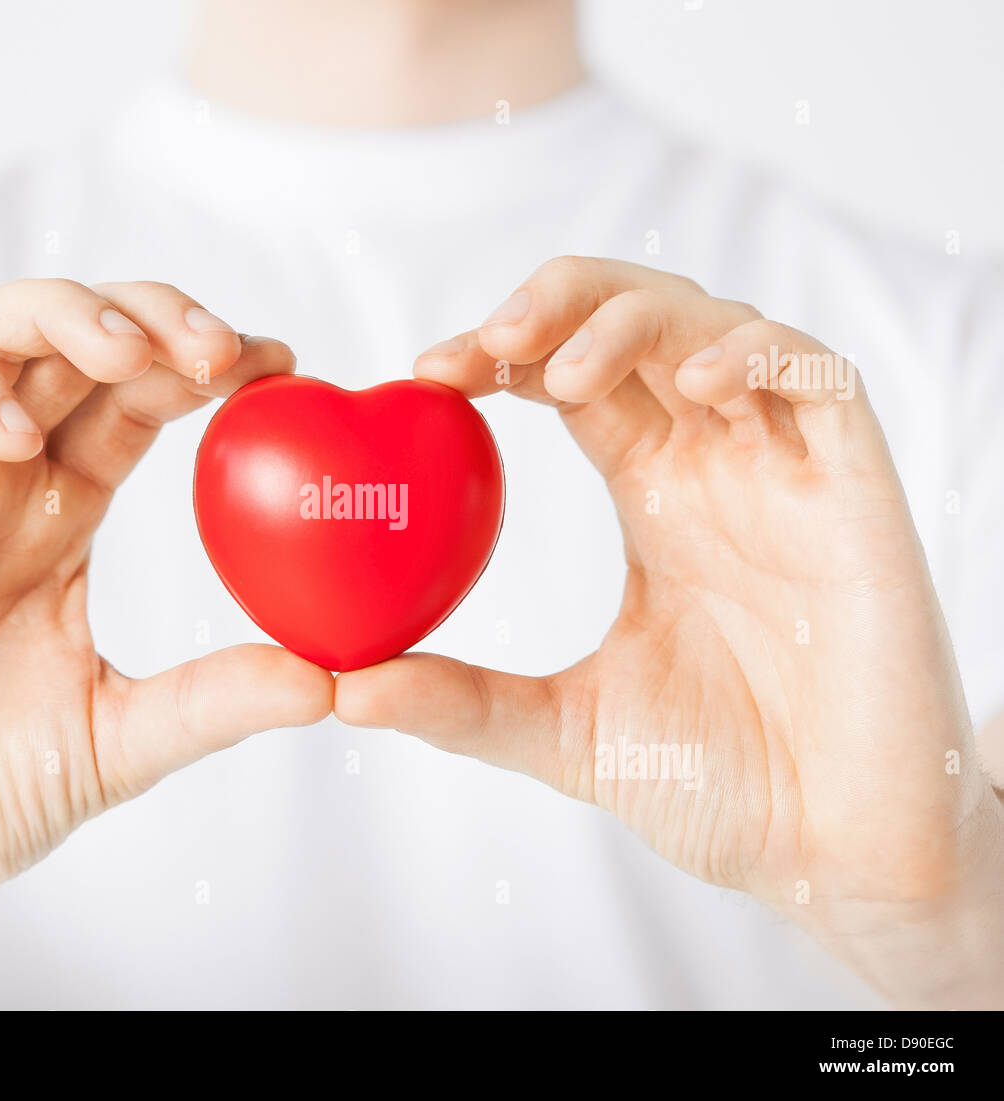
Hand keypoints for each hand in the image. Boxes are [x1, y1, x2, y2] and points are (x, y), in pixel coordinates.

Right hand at [0, 279, 332, 1006]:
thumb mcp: (120, 739)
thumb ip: (215, 701)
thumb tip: (332, 683)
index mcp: (61, 512)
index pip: (138, 400)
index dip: (204, 363)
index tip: (281, 364)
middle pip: (72, 341)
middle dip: (150, 317)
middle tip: (218, 349)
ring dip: (64, 319)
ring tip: (133, 357)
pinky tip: (17, 438)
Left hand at [335, 257, 1003, 1007]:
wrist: (837, 854)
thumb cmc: (720, 787)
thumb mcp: (565, 731)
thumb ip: (463, 701)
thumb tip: (341, 687)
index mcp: (658, 494)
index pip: (574, 379)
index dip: (506, 353)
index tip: (426, 372)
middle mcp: (720, 463)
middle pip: (639, 322)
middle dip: (558, 306)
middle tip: (482, 344)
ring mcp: (790, 469)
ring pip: (717, 327)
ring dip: (634, 323)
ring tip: (563, 374)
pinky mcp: (860, 490)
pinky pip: (819, 379)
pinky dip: (754, 357)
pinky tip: (691, 387)